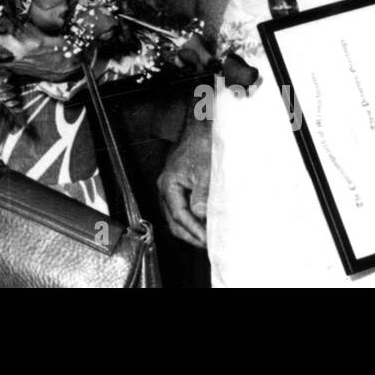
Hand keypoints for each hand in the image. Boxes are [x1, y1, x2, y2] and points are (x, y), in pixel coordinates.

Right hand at [157, 119, 211, 248]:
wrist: (201, 130)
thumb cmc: (200, 145)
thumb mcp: (204, 171)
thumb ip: (201, 194)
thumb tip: (200, 215)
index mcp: (168, 185)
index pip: (178, 215)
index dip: (193, 230)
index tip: (207, 240)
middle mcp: (166, 188)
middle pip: (174, 221)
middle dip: (190, 235)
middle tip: (208, 244)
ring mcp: (172, 188)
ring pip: (177, 217)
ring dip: (191, 229)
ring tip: (207, 237)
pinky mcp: (180, 187)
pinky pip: (182, 209)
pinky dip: (192, 219)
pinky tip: (205, 223)